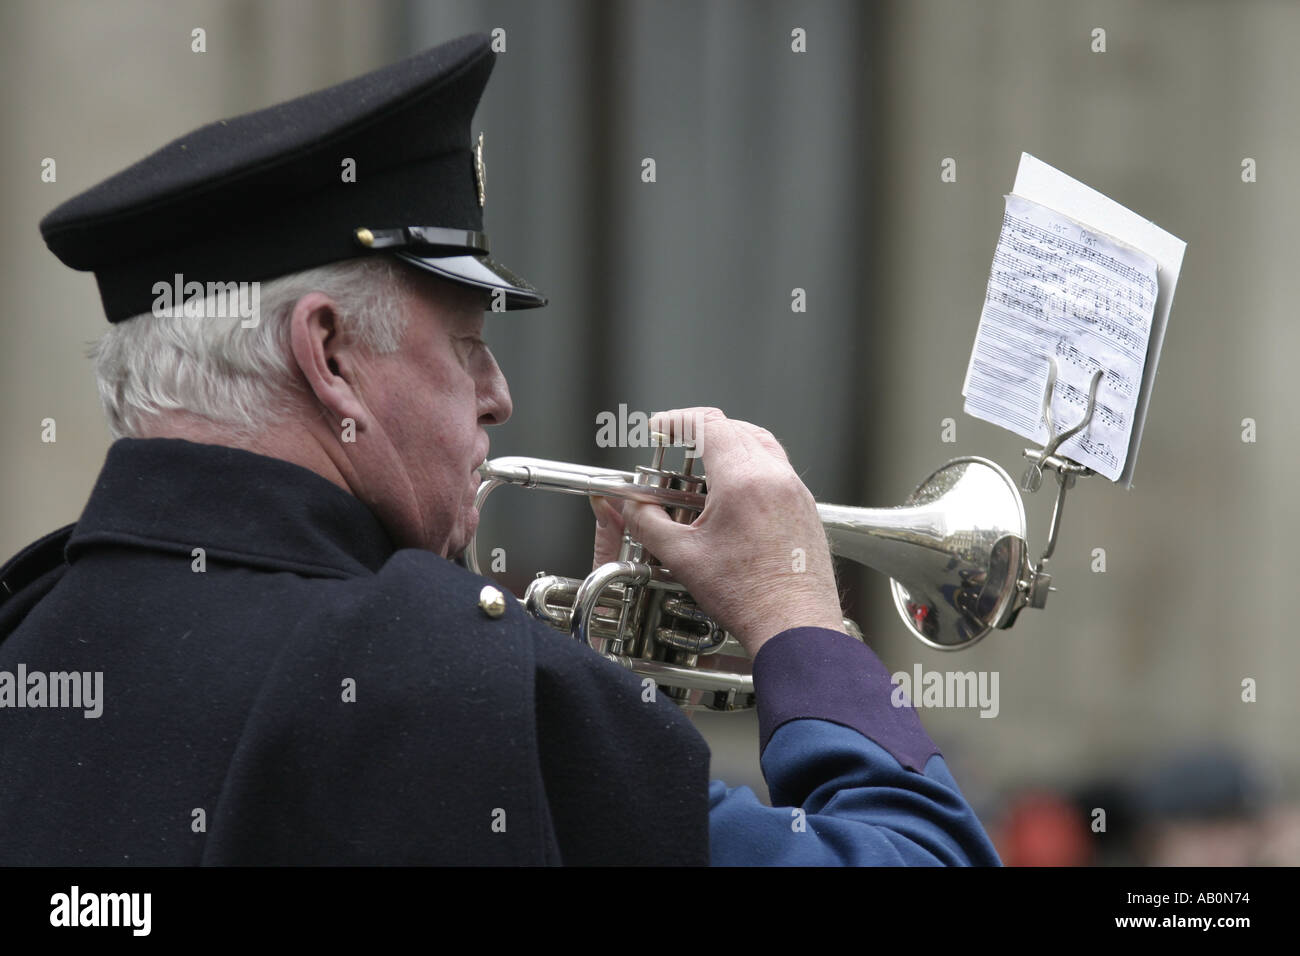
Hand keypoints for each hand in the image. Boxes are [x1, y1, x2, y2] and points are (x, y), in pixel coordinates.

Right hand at [589, 407, 843, 657]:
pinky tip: (733, 496)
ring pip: (761, 444)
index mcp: (744, 480)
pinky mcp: (806, 508)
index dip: (677, 420)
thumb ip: (648, 523)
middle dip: (702, 429)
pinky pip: (778, 469)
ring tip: (703, 467)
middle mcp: (776, 476)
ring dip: (730, 444)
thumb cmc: (747, 596)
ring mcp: (796, 491)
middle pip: (736, 427)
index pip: (708, 424)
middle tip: (677, 444)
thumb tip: (631, 506)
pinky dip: (752, 467)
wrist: (794, 626)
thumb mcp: (682, 557)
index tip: (659, 428)